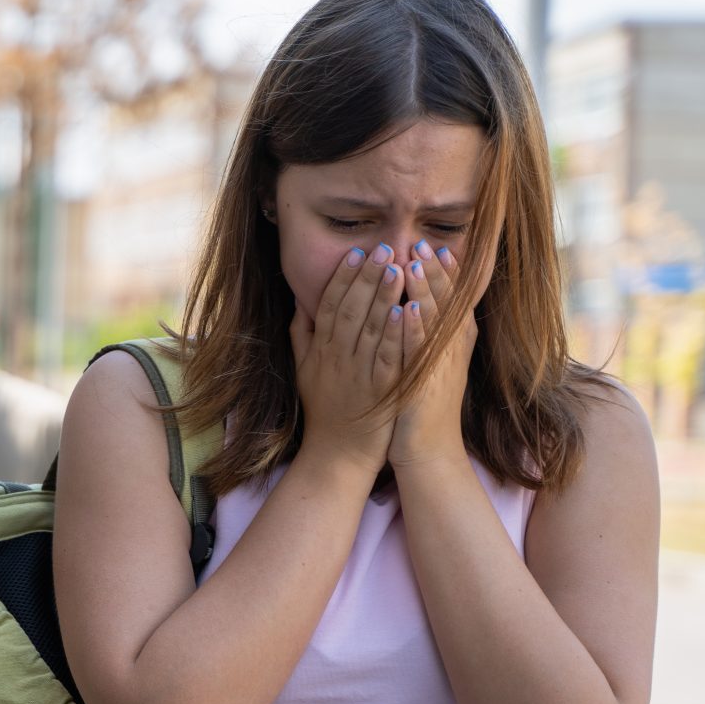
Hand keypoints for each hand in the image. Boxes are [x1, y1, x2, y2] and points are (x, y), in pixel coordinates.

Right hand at [295, 243, 406, 475]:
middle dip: (367, 277)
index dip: (342, 279)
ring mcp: (357, 374)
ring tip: (399, 267)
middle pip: (350, 310)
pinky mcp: (379, 390)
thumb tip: (299, 303)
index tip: (356, 253)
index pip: (329, 306)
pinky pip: (387, 358)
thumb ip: (302, 336)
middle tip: (384, 248)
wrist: (337, 455)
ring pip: (370, 328)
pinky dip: (394, 334)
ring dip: (384, 297)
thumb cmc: (324, 412)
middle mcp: (337, 359)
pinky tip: (405, 311)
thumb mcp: (304, 372)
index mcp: (321, 351)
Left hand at [391, 240, 481, 469]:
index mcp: (452, 343)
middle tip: (424, 243)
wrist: (427, 450)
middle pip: (447, 303)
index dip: (446, 273)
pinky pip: (418, 353)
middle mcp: (451, 351)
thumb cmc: (421, 404)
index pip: (453, 300)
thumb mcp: (428, 362)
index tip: (438, 246)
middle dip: (435, 272)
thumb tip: (420, 304)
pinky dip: (414, 329)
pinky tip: (407, 308)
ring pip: (434, 321)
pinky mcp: (422, 384)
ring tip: (415, 262)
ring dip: (425, 291)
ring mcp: (439, 367)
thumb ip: (427, 333)